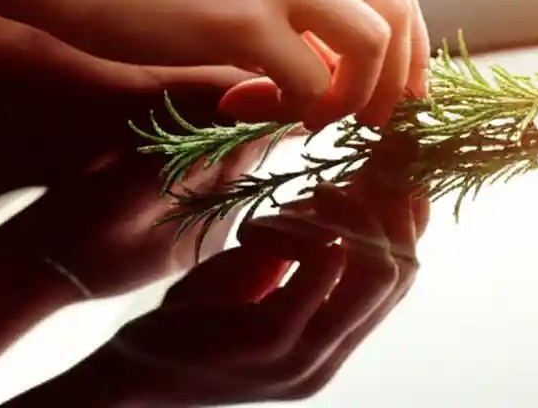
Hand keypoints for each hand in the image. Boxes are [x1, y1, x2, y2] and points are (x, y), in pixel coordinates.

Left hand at [18, 171, 429, 406]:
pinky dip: (315, 233)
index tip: (388, 162)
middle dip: (391, 205)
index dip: (406, 213)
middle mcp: (330, 357)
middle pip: (403, 270)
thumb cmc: (191, 323)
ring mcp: (305, 358)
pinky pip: (323, 276)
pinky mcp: (270, 345)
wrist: (130, 377)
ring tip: (319, 190)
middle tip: (363, 161)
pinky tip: (286, 214)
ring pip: (378, 273)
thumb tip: (342, 194)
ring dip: (355, 213)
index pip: (403, 274)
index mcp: (332, 343)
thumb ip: (303, 253)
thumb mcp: (258, 281)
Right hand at [53, 0, 428, 129]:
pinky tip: (261, 106)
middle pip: (398, 8)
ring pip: (373, 42)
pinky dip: (305, 109)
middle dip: (398, 77)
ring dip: (357, 95)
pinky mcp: (243, 16)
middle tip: (376, 119)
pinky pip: (315, 81)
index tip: (400, 87)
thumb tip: (349, 60)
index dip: (410, 40)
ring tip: (319, 118)